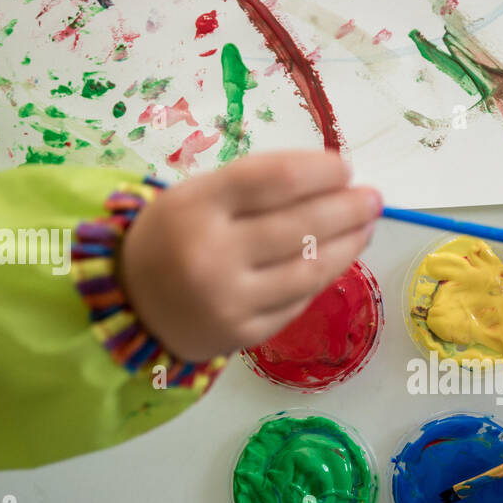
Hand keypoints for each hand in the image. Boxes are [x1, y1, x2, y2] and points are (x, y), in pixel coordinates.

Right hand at [118, 150, 380, 359]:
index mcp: (195, 206)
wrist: (129, 307)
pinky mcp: (243, 334)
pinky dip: (322, 277)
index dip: (319, 172)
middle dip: (346, 209)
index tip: (345, 168)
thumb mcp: (194, 198)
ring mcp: (229, 300)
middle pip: (300, 225)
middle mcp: (212, 254)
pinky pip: (297, 301)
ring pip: (308, 269)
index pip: (274, 180)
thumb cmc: (171, 238)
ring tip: (367, 226)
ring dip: (347, 245)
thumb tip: (329, 181)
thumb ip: (253, 189)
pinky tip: (338, 258)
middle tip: (373, 198)